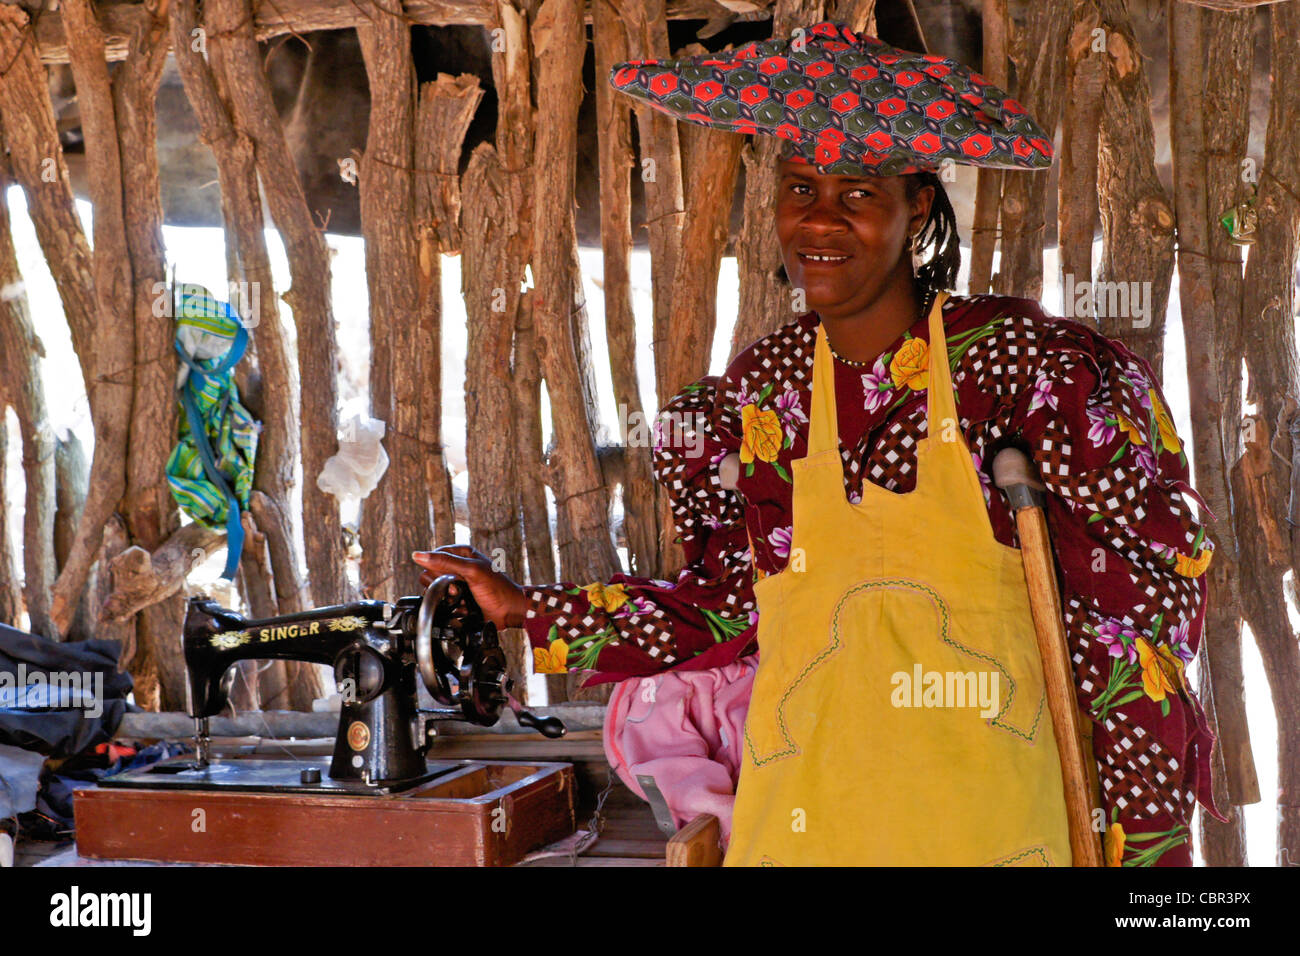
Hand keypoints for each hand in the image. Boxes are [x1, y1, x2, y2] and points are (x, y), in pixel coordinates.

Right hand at [411, 545, 528, 629]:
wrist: (510, 611)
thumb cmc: (497, 588)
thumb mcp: (471, 570)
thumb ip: (445, 562)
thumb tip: (418, 555)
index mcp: (460, 553)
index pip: (431, 558)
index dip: (437, 570)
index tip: (451, 577)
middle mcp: (456, 566)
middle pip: (430, 576)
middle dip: (444, 587)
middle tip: (460, 590)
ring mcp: (457, 584)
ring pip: (436, 592)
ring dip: (449, 599)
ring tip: (465, 599)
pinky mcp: (457, 599)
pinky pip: (443, 604)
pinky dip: (453, 607)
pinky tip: (466, 607)